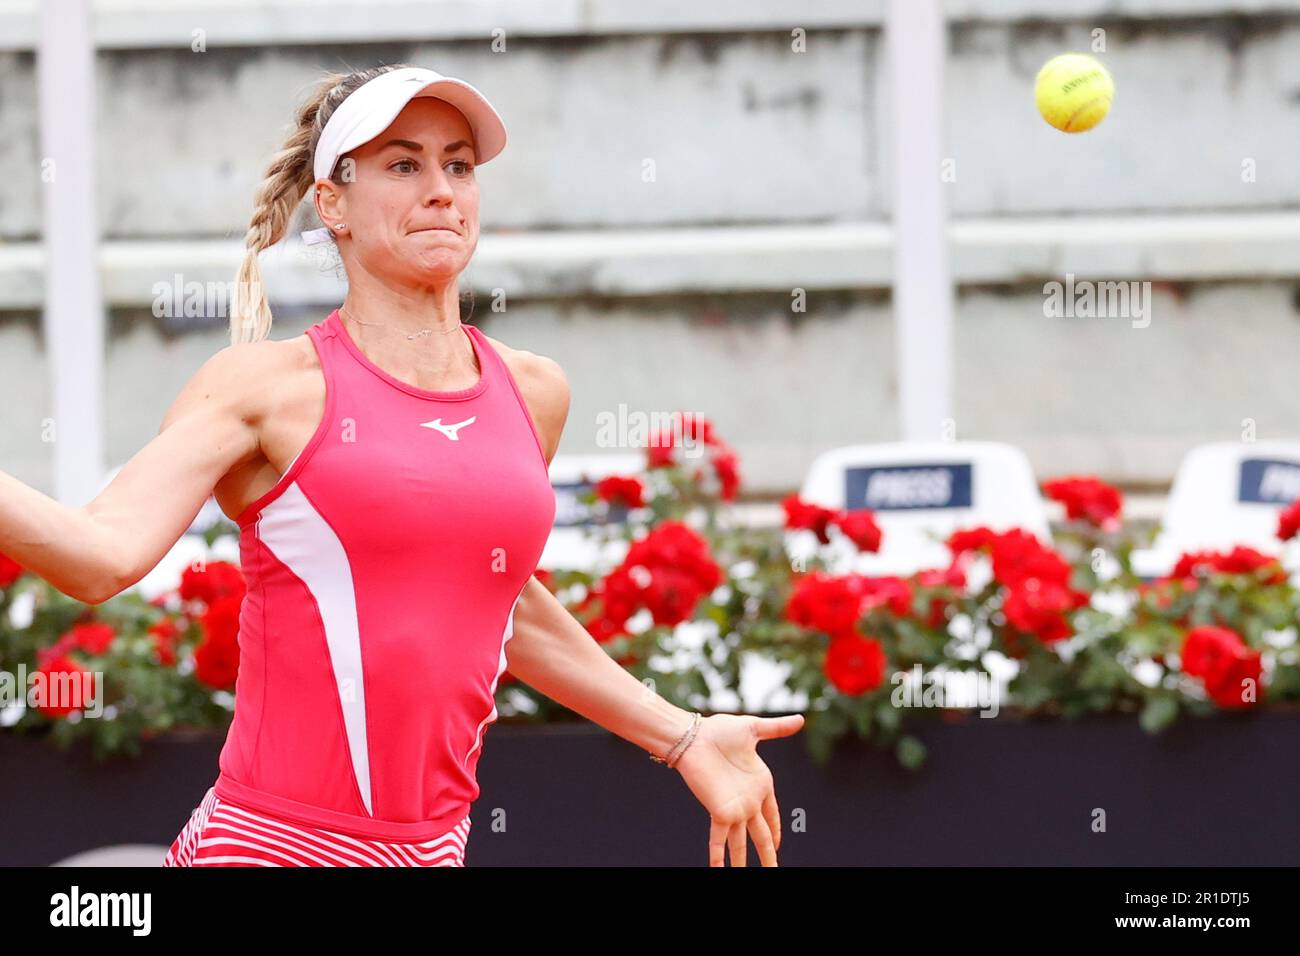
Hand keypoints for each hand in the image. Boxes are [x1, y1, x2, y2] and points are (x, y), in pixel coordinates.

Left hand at [671, 712, 805, 866]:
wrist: (695, 736)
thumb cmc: (720, 730)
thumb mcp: (753, 729)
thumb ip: (777, 729)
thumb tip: (801, 719)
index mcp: (760, 784)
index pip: (772, 814)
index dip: (776, 829)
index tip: (778, 845)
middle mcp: (748, 801)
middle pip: (762, 835)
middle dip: (768, 855)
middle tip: (774, 870)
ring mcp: (734, 808)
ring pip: (742, 842)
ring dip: (743, 862)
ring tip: (745, 876)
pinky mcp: (719, 811)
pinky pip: (720, 838)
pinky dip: (718, 855)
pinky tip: (718, 870)